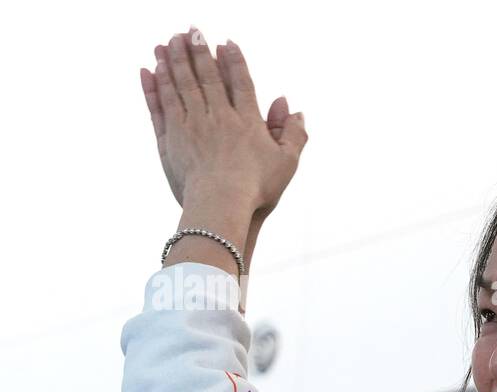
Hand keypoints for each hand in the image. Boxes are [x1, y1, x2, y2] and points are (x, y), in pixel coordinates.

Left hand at [139, 27, 306, 213]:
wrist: (221, 204)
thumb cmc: (258, 188)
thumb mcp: (287, 163)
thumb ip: (294, 134)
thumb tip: (295, 109)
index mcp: (247, 121)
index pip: (240, 82)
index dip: (233, 60)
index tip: (225, 42)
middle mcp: (217, 116)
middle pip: (206, 76)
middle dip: (197, 51)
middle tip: (189, 30)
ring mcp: (191, 125)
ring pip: (180, 85)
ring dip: (172, 60)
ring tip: (166, 42)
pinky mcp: (171, 139)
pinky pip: (161, 105)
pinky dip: (154, 86)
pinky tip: (150, 70)